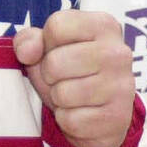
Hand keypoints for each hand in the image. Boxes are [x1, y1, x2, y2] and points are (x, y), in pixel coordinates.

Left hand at [14, 10, 134, 146]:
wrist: (103, 115)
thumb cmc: (73, 73)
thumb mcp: (51, 48)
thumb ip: (31, 40)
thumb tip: (26, 52)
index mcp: (104, 25)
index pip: (56, 26)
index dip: (46, 44)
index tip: (59, 52)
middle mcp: (118, 52)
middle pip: (54, 62)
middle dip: (49, 75)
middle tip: (63, 79)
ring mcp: (121, 86)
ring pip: (62, 93)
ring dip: (58, 99)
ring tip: (73, 96)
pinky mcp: (117, 117)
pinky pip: (70, 120)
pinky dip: (68, 120)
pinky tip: (82, 113)